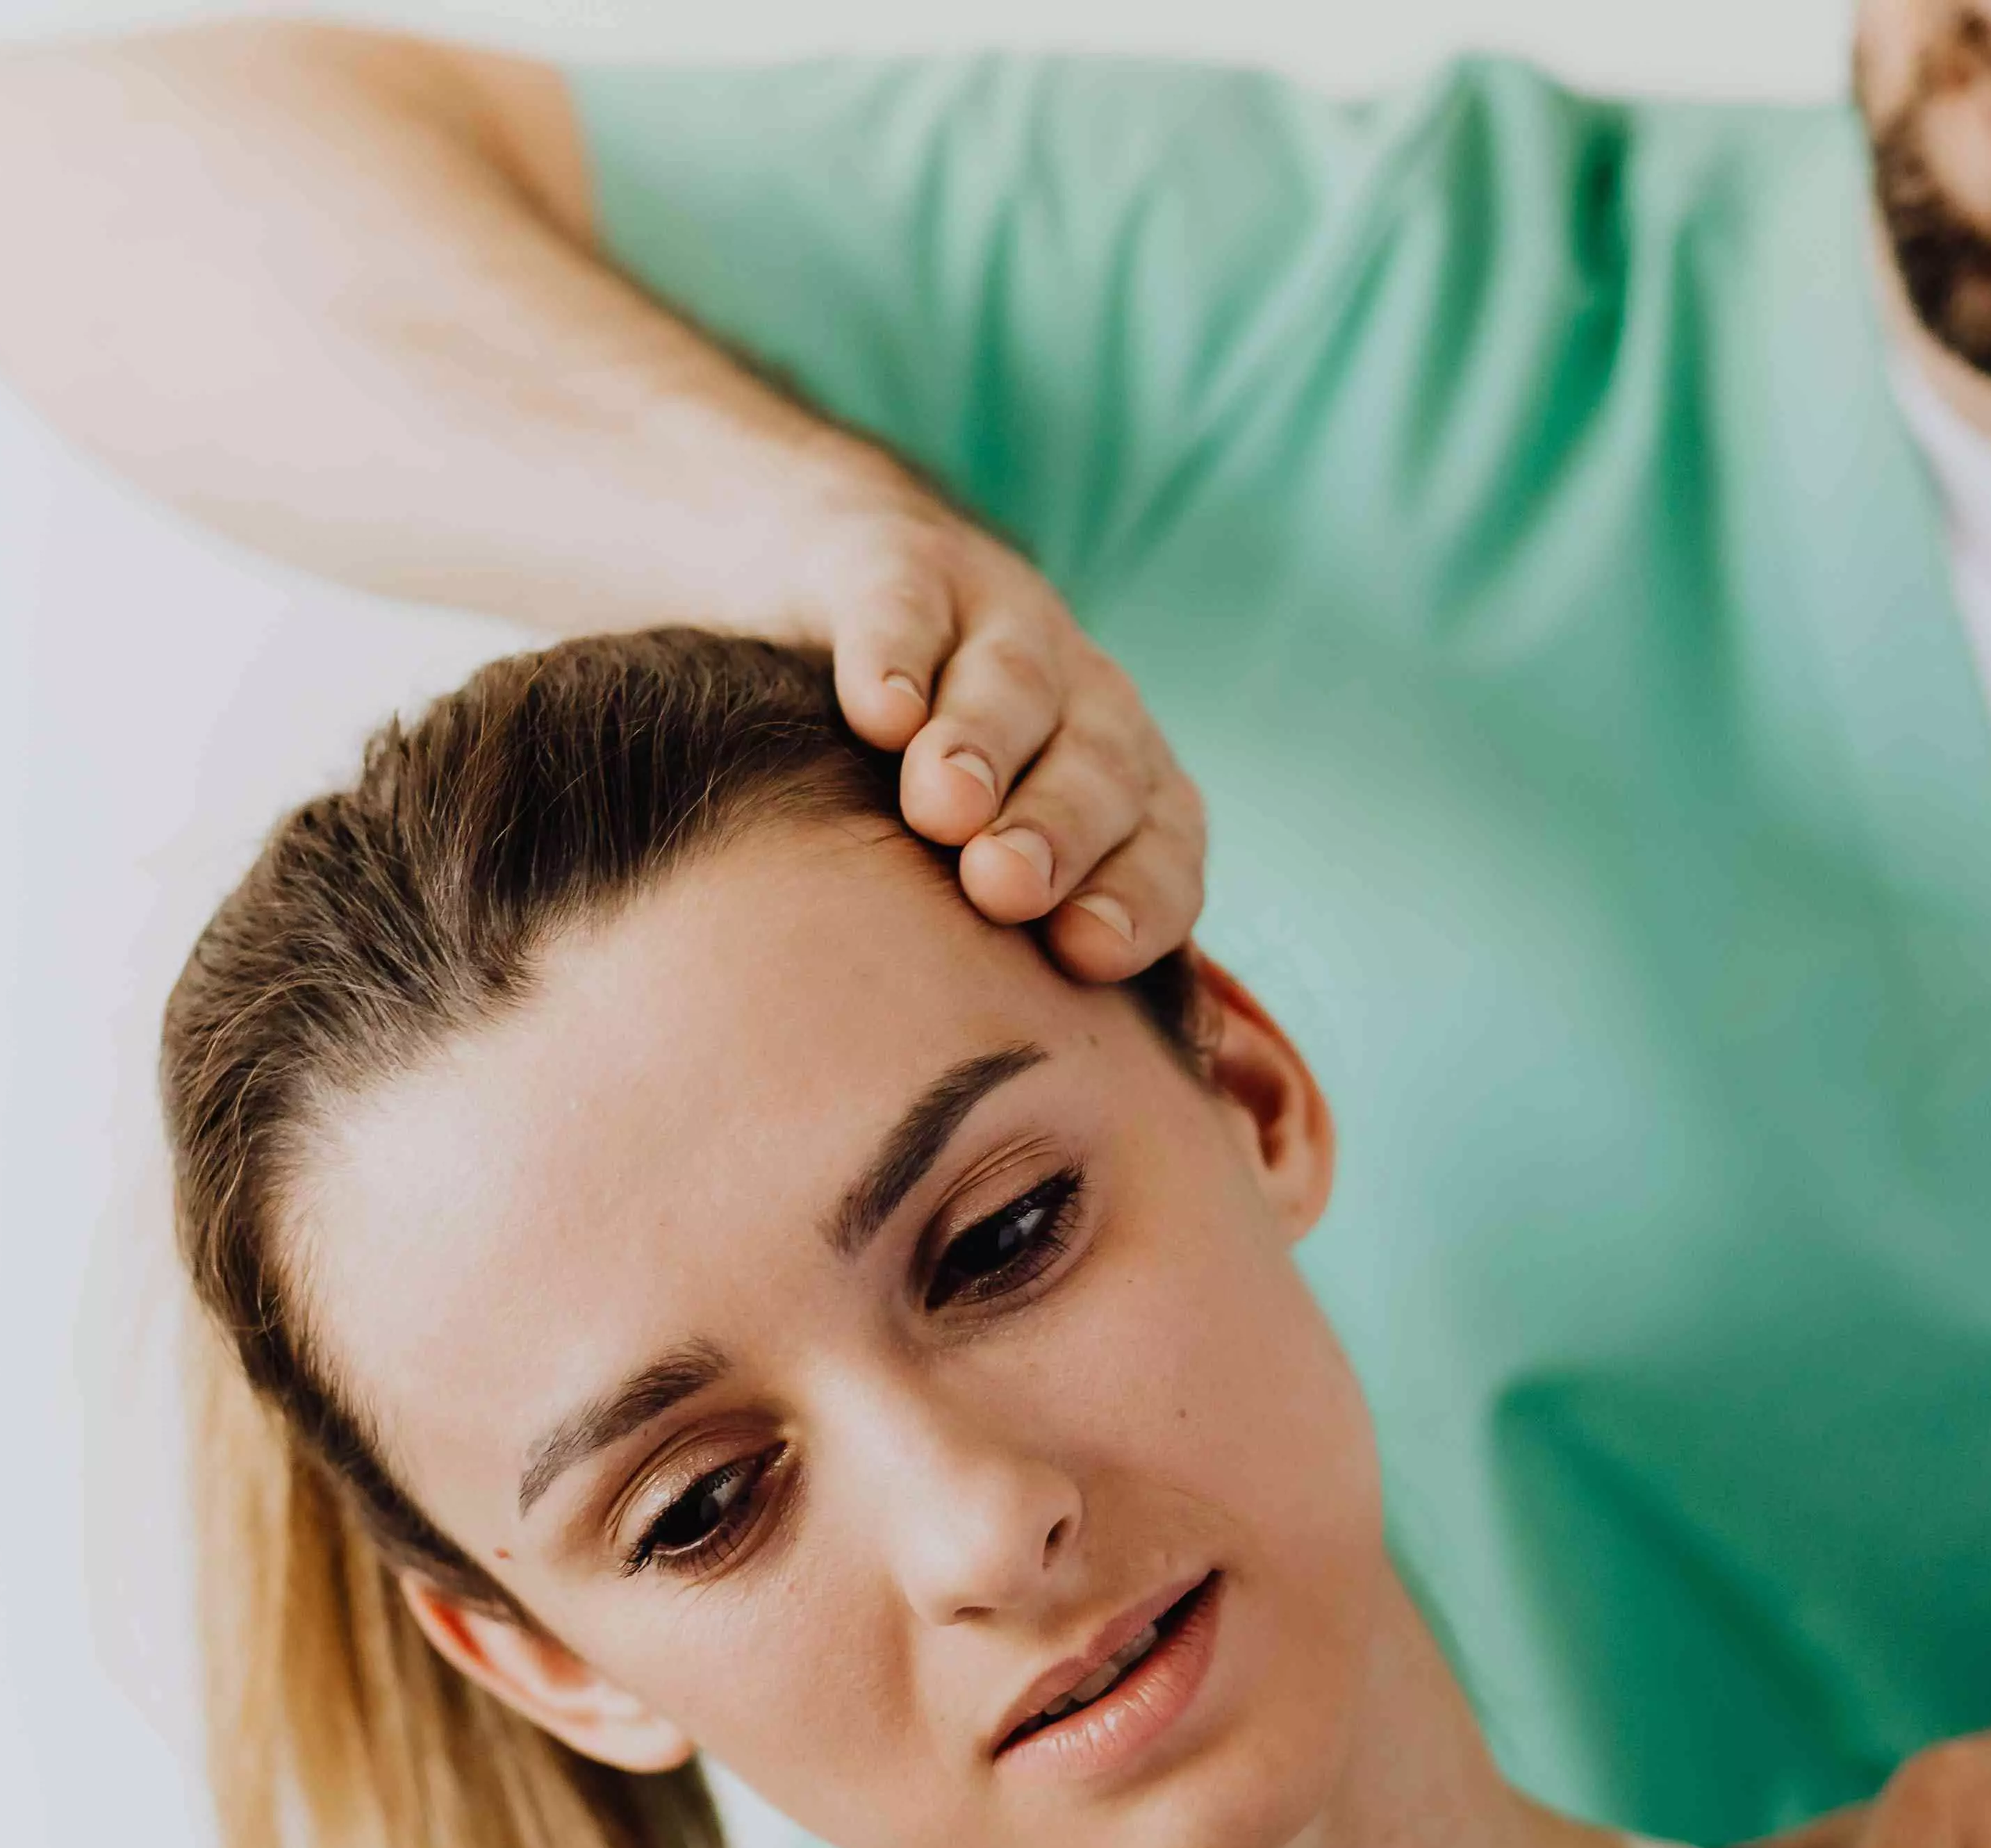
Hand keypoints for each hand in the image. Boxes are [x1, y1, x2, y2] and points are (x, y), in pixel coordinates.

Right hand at [784, 482, 1208, 980]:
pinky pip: (908, 603)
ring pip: (1019, 682)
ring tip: (940, 802)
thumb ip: (1013, 982)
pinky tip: (875, 706)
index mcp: (1127, 796)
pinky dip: (895, 649)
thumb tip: (1033, 1139)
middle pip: (1101, 767)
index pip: (1165, 852)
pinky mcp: (903, 565)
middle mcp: (1084, 706)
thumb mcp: (972, 891)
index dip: (1136, 898)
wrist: (825, 600)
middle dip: (1059, 827)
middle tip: (1005, 886)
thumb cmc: (908, 808)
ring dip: (987, 743)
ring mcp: (1001, 626)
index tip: (1087, 955)